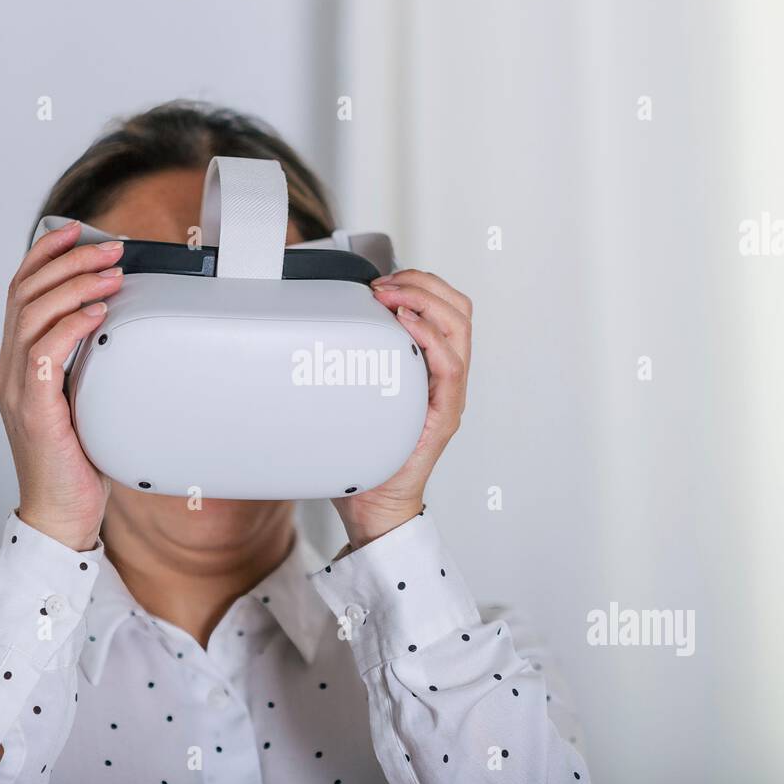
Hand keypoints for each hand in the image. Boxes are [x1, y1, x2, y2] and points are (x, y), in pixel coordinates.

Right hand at [0, 220, 125, 549]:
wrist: (60, 513)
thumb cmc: (77, 459)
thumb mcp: (83, 396)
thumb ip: (88, 361)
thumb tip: (119, 321)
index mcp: (17, 363)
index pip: (20, 292)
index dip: (44, 255)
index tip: (73, 229)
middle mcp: (9, 370)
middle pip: (25, 293)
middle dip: (68, 260)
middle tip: (110, 245)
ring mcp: (16, 389)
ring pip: (31, 315)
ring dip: (74, 286)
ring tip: (112, 271)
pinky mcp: (33, 411)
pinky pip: (44, 355)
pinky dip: (70, 327)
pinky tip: (98, 313)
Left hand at [332, 269, 471, 547]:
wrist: (373, 505)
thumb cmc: (365, 453)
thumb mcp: (360, 391)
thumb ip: (357, 358)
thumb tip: (323, 321)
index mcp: (434, 367)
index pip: (448, 307)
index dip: (422, 282)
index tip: (385, 278)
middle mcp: (449, 378)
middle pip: (459, 310)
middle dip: (424, 283)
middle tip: (386, 284)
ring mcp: (449, 396)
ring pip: (460, 329)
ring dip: (425, 301)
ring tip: (392, 296)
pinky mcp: (443, 416)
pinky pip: (449, 366)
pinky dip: (430, 337)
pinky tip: (405, 324)